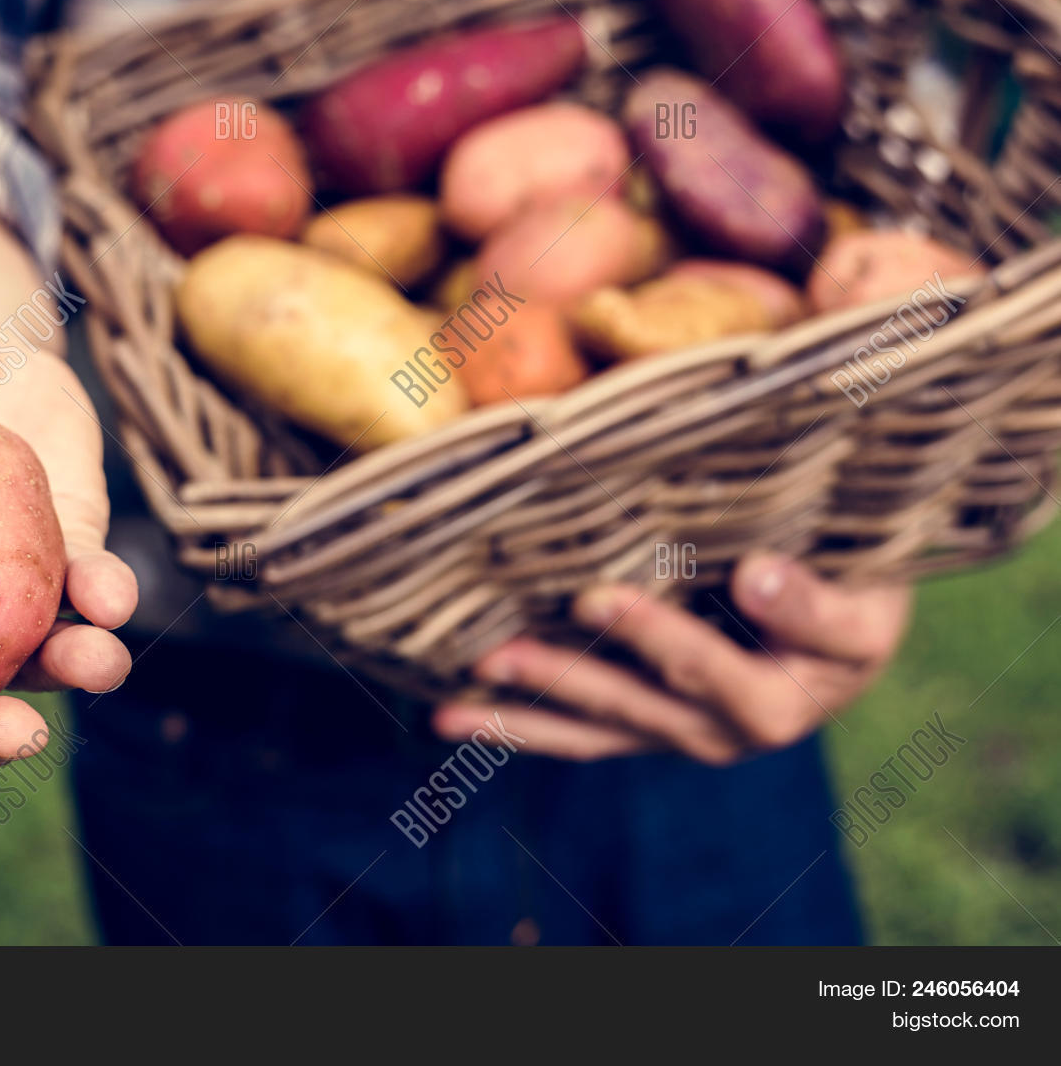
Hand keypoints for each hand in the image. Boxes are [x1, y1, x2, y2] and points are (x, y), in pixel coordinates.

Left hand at [437, 553, 909, 764]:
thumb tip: (757, 580)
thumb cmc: (858, 591)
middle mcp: (729, 732)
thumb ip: (817, 602)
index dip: (661, 640)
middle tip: (498, 650)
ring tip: (451, 708)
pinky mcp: (648, 727)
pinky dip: (519, 726)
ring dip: (523, 714)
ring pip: (595, 731)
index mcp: (784, 701)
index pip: (715, 674)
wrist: (853, 620)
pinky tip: (456, 717)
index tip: (593, 596)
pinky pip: (581, 735)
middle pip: (638, 707)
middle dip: (565, 679)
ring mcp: (682, 733)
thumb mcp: (865, 596)